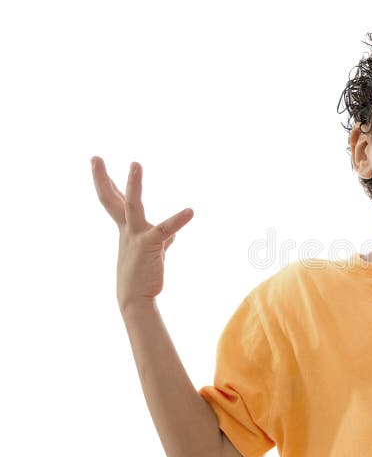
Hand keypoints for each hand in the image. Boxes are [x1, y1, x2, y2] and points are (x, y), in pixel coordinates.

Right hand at [91, 156, 193, 311]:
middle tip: (95, 157)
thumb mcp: (152, 251)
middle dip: (101, 178)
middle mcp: (127, 230)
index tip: (98, 164)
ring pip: (133, 206)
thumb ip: (162, 238)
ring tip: (135, 164)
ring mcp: (136, 236)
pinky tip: (190, 211)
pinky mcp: (150, 245)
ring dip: (134, 184)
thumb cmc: (143, 276)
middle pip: (112, 199)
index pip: (115, 201)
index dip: (107, 182)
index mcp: (125, 229)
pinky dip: (178, 219)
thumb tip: (171, 233)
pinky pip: (165, 229)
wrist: (136, 299)